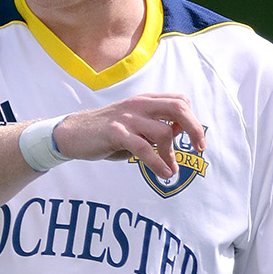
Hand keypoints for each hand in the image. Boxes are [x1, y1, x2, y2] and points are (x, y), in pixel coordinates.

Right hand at [52, 92, 202, 181]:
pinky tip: (164, 173)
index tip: (194, 139)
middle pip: (178, 107)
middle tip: (200, 148)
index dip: (192, 118)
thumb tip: (182, 133)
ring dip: (172, 153)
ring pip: (163, 131)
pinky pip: (143, 148)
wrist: (72, 133)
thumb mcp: (134, 126)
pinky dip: (158, 163)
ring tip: (171, 169)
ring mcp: (127, 118)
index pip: (179, 100)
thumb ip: (156, 127)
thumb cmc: (106, 132)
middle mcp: (139, 105)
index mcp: (145, 101)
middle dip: (194, 128)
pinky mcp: (116, 133)